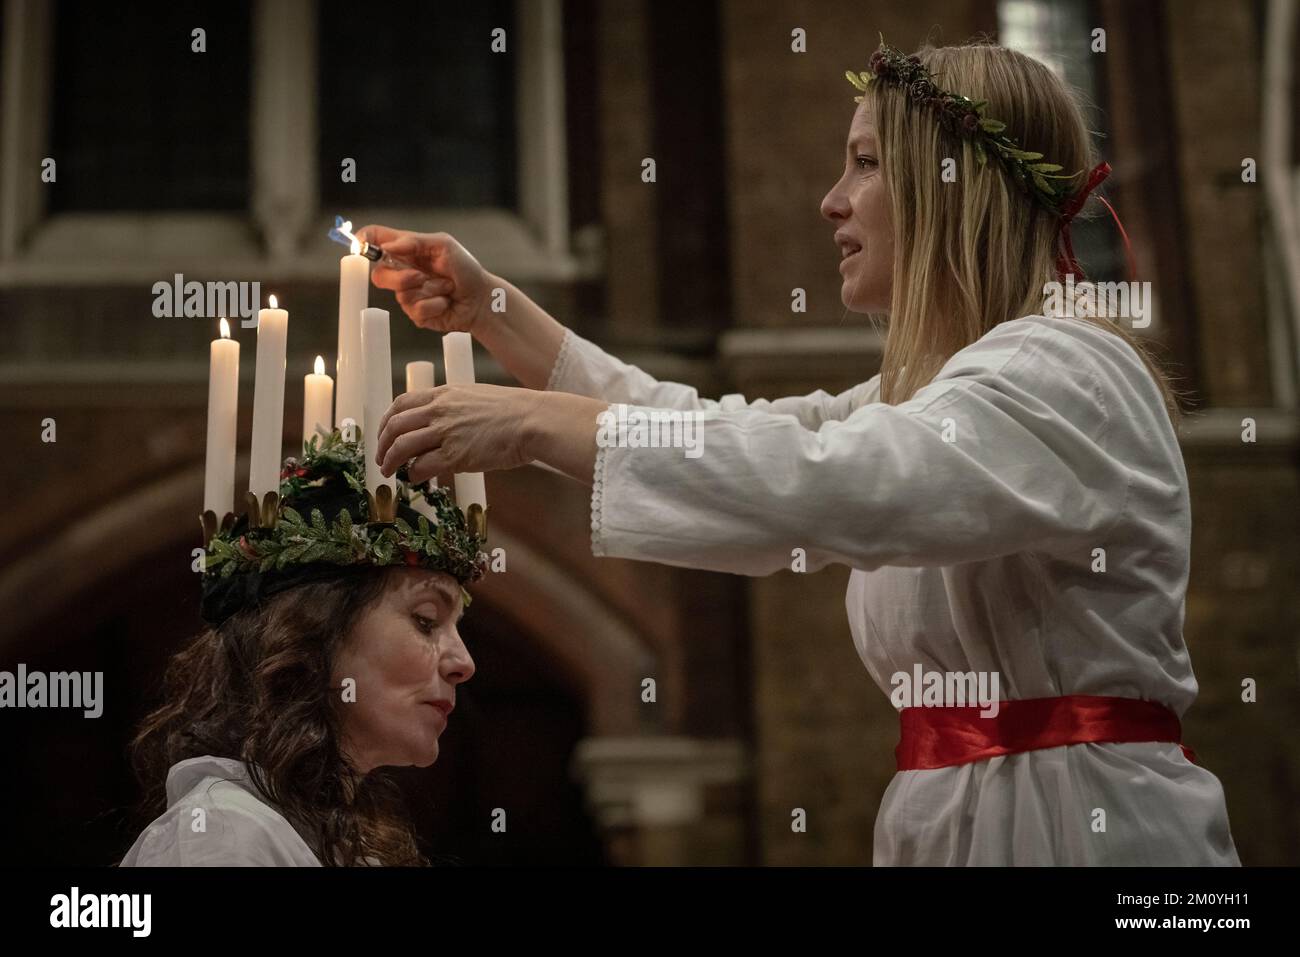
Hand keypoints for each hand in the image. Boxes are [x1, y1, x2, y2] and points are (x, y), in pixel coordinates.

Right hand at [357, 224, 493, 333]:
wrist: (481, 300)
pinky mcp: (416, 313)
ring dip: (428, 290)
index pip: (375, 239)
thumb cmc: (466, 270)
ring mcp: (408, 294)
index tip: (361, 247)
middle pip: (379, 275)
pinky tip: (446, 302)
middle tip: (420, 277)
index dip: (363, 242)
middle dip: (400, 278)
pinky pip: (415, 310)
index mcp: (406, 249)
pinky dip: (435, 305)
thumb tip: (387, 247)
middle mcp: (403, 271)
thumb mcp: (444, 245)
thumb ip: (414, 242)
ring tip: (446, 287)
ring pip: (400, 295)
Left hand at [376, 383, 539, 482]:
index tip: (384, 434)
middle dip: (382, 444)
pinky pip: (422, 466)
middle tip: (381, 458)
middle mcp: (440, 410)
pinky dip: (413, 474)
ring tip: (389, 472)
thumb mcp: (477, 398)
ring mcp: (446, 432)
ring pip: (401, 446)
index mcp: (445, 394)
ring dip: (390, 461)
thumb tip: (443, 428)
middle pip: (395, 425)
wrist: (533, 421)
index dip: (386, 421)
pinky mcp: (456, 455)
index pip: (401, 404)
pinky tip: (416, 479)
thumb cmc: (515, 412)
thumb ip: (455, 409)